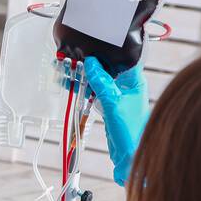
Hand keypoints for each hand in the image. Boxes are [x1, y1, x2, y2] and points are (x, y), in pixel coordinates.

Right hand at [83, 56, 148, 186]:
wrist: (129, 157)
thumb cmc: (130, 131)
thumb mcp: (113, 103)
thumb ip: (101, 82)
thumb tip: (91, 63)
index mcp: (135, 81)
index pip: (122, 58)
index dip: (108, 50)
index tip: (92, 44)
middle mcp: (128, 86)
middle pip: (107, 68)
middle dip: (90, 63)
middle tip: (72, 55)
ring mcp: (118, 96)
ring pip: (99, 80)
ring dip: (84, 76)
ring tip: (66, 68)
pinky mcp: (109, 106)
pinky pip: (95, 92)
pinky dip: (84, 88)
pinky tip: (70, 84)